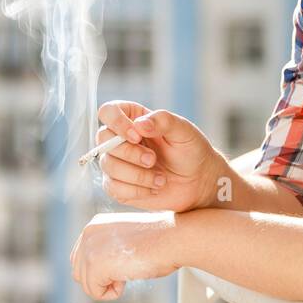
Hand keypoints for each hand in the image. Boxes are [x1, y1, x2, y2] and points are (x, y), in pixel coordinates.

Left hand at [69, 211, 178, 299]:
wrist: (174, 237)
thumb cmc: (161, 241)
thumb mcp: (127, 241)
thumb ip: (109, 251)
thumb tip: (102, 273)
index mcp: (95, 225)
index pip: (81, 259)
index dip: (103, 269)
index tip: (125, 262)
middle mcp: (88, 233)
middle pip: (79, 272)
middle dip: (102, 278)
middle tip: (127, 269)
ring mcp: (90, 248)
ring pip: (86, 284)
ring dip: (108, 285)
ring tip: (129, 271)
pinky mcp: (96, 264)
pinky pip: (95, 292)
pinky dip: (113, 293)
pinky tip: (128, 277)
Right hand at [92, 100, 225, 211]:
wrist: (198, 181)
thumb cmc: (191, 150)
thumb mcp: (184, 131)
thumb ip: (163, 121)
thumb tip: (139, 125)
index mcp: (134, 118)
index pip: (108, 112)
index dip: (117, 123)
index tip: (137, 136)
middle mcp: (120, 139)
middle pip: (103, 140)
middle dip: (130, 153)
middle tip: (153, 160)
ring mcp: (117, 162)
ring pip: (108, 165)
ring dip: (137, 175)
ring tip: (160, 178)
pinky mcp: (119, 185)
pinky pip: (114, 188)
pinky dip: (136, 190)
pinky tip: (154, 188)